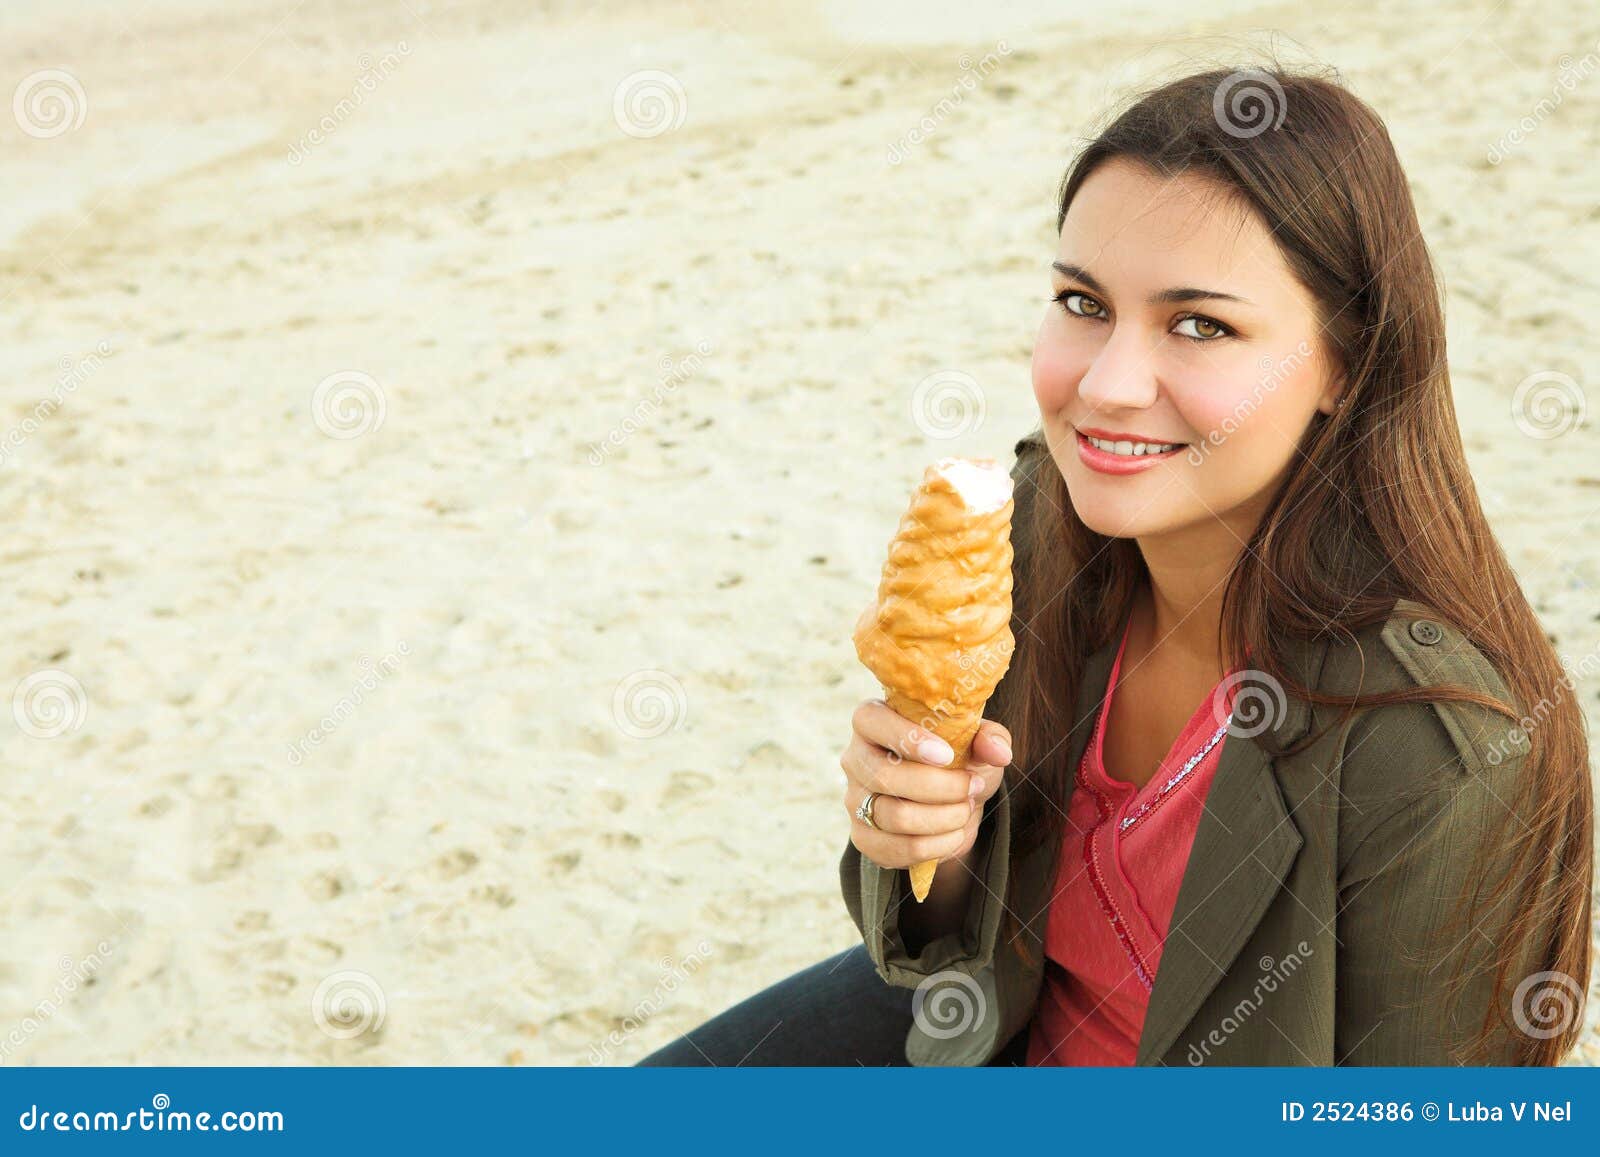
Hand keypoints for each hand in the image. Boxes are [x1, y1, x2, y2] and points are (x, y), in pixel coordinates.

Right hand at [841, 698, 1012, 870]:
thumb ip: (989, 738)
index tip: (947, 755)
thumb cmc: (958, 761)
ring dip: (944, 818)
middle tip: (972, 787)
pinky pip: (897, 849)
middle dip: (941, 787)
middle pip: (885, 776)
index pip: (871, 720)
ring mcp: (854, 800)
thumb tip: (999, 752)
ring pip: (896, 816)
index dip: (906, 738)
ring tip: (965, 809)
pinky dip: (936, 846)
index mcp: (873, 721)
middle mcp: (855, 758)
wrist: (950, 804)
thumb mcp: (977, 743)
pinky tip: (954, 834)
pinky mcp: (863, 837)